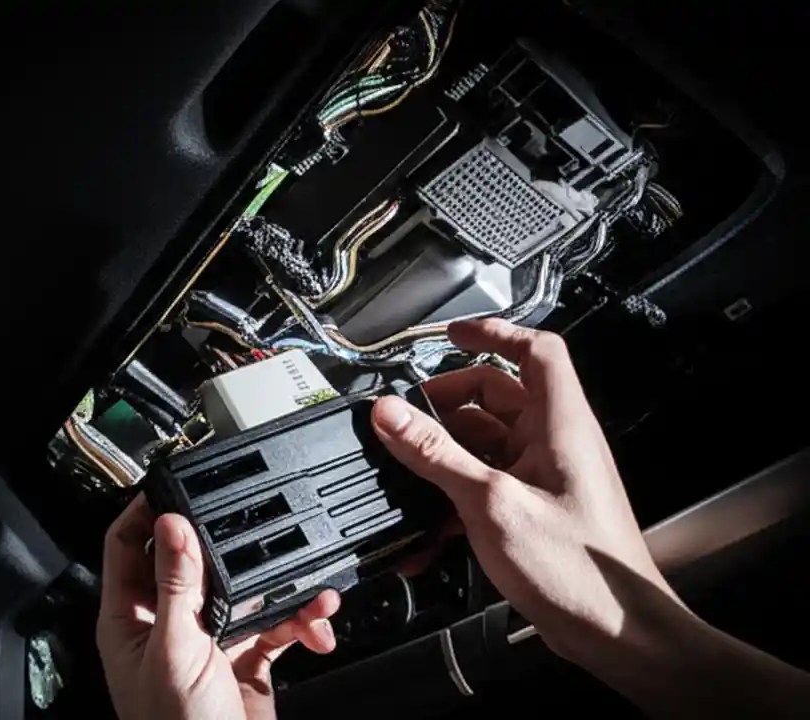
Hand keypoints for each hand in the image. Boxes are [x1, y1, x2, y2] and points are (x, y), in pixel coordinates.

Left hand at [97, 495, 339, 719]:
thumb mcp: (176, 651)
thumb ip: (176, 585)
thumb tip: (171, 522)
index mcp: (129, 619)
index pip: (127, 544)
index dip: (146, 509)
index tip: (173, 481)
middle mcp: (165, 624)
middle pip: (191, 560)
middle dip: (228, 543)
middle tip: (252, 520)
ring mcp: (207, 641)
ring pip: (242, 590)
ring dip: (278, 585)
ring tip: (307, 580)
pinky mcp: (245, 660)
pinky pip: (274, 625)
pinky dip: (299, 620)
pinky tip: (317, 622)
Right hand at [369, 318, 675, 663]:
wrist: (615, 632)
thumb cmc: (578, 569)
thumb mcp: (490, 503)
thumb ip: (435, 454)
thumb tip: (391, 414)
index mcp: (560, 424)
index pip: (535, 351)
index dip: (493, 333)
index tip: (450, 336)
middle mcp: (555, 443)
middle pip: (496, 397)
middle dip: (446, 406)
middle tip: (405, 421)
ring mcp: (544, 477)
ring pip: (484, 444)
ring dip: (443, 457)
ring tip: (408, 476)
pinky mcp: (533, 510)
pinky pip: (485, 484)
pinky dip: (454, 496)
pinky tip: (427, 528)